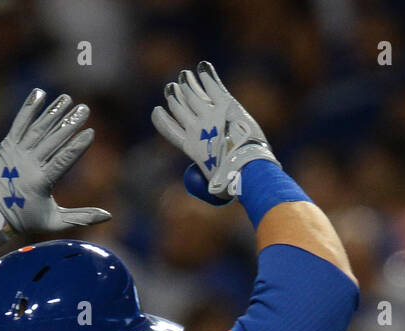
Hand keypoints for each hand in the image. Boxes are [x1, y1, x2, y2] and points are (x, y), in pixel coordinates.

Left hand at [0, 89, 110, 242]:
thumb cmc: (28, 219)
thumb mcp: (56, 223)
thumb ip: (82, 218)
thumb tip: (109, 216)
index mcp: (41, 182)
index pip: (63, 160)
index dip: (77, 146)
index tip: (91, 133)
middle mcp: (28, 164)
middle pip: (52, 140)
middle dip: (69, 123)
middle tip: (85, 109)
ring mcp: (16, 152)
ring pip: (38, 128)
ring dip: (53, 112)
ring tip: (68, 98)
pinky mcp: (7, 145)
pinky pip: (19, 123)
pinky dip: (29, 108)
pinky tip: (40, 94)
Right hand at [152, 61, 277, 202]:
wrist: (246, 168)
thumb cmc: (232, 182)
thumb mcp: (214, 189)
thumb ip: (207, 184)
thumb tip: (205, 187)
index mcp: (190, 147)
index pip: (169, 129)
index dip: (162, 119)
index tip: (158, 111)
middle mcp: (196, 127)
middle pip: (179, 107)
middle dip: (174, 96)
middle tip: (172, 88)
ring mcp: (210, 114)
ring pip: (192, 92)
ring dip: (188, 82)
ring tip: (185, 75)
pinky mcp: (226, 104)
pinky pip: (213, 86)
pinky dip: (207, 75)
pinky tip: (204, 67)